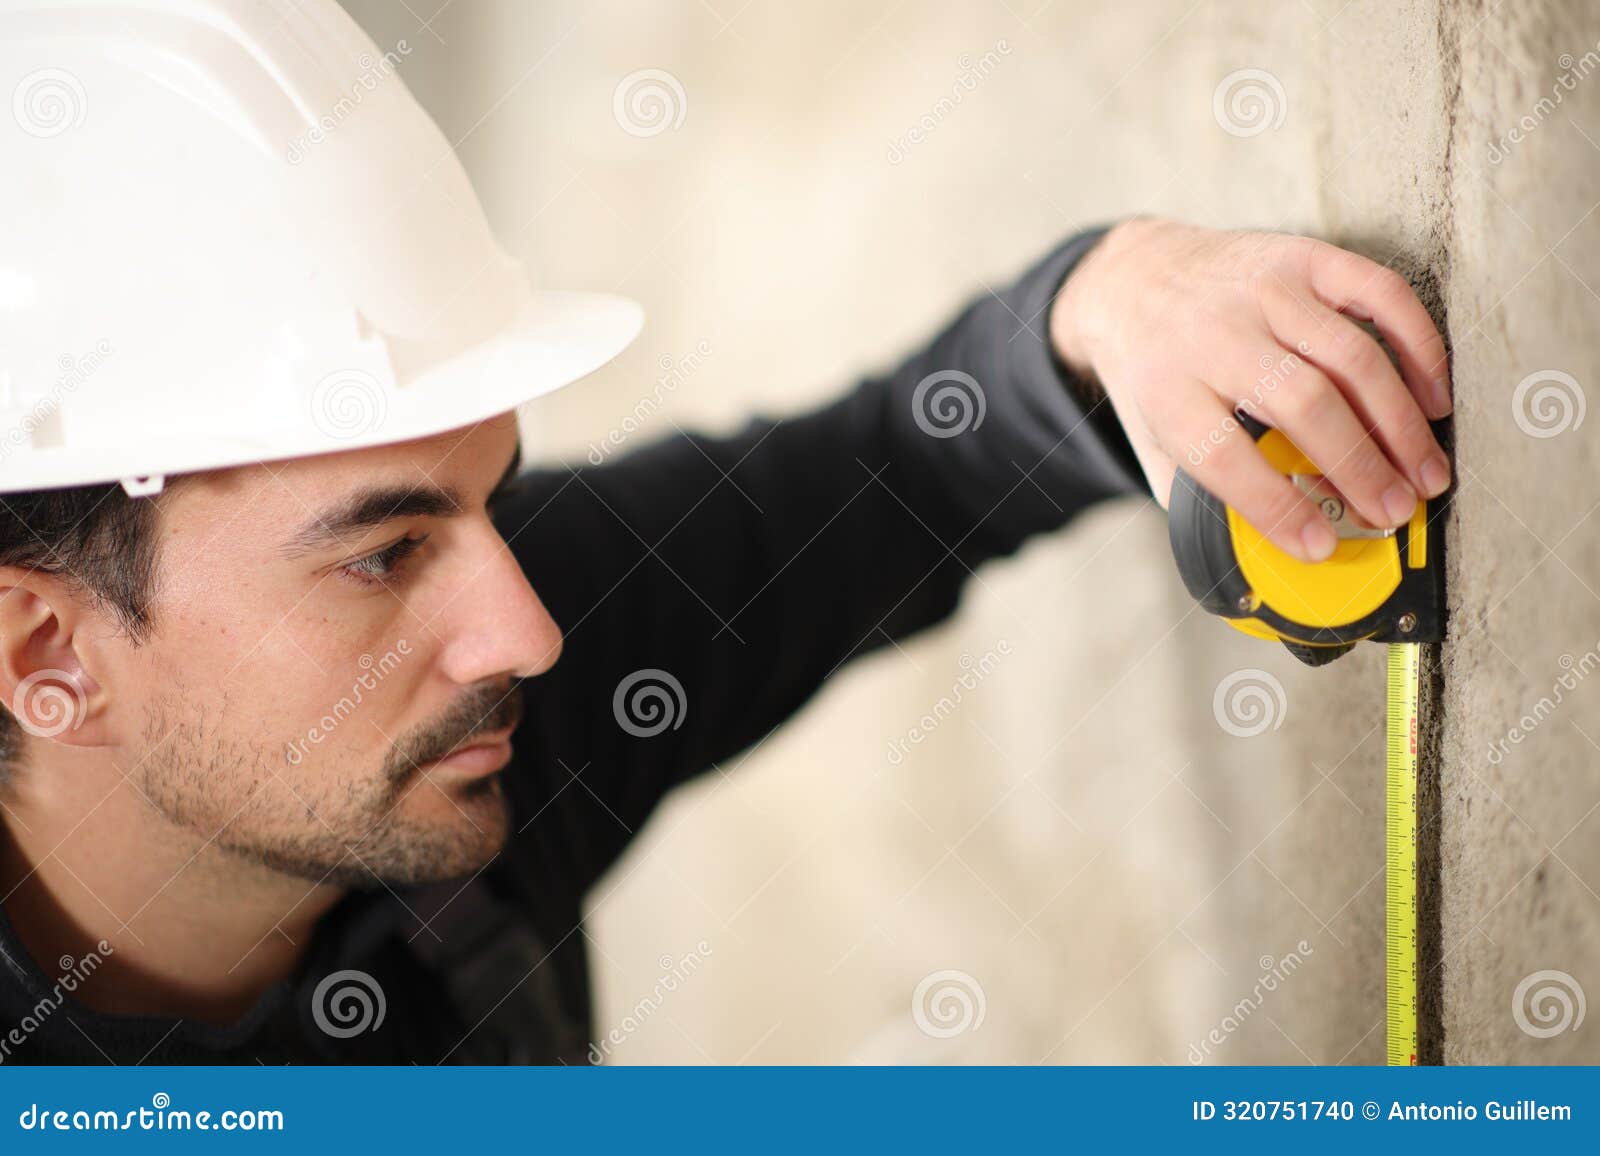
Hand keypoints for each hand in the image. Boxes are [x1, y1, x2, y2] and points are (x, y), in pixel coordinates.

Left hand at [1050, 217, 1451, 562]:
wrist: (1136, 277)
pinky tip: (1432, 399)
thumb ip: (1192, 494)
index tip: (1319, 547)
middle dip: (1359, 467)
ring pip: (1352, 357)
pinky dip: (1420, 349)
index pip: (1224, 456)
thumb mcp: (1150, 436)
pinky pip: (1380, 296)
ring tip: (1425, 473)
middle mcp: (1215, 334)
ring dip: (1400, 423)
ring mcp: (1264, 290)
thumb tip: (1254, 560)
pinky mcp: (1304, 257)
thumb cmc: (1155, 372)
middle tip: (1394, 511)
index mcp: (1168, 389)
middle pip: (1302, 404)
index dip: (1276, 507)